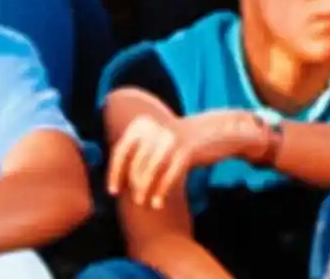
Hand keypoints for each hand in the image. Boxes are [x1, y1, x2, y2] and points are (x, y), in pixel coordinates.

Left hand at [107, 110, 267, 209]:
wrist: (216, 131)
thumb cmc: (182, 141)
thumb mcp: (158, 139)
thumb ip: (140, 150)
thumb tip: (119, 175)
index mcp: (142, 124)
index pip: (121, 150)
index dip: (114, 173)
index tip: (113, 191)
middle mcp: (154, 129)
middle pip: (135, 163)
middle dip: (133, 185)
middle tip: (136, 201)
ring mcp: (171, 139)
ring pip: (150, 171)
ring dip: (145, 190)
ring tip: (146, 204)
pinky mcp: (187, 150)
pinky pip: (169, 175)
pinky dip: (161, 191)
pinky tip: (158, 203)